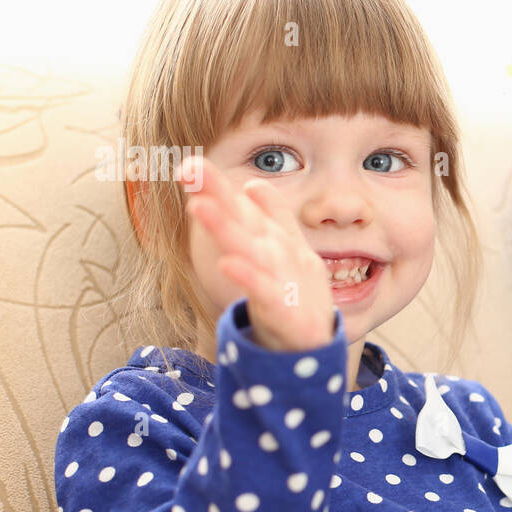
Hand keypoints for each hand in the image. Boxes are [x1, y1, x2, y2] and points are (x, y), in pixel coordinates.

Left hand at [182, 155, 335, 352]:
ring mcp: (286, 280)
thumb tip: (252, 184)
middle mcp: (283, 254)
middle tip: (192, 168)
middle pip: (247, 220)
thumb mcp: (288, 254)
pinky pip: (264, 292)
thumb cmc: (297, 296)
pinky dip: (248, 277)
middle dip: (220, 193)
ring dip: (227, 228)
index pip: (246, 208)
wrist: (319, 346)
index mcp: (279, 240)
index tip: (192, 164)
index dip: (221, 187)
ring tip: (199, 207)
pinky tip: (227, 263)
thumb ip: (272, 220)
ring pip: (253, 251)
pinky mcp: (287, 311)